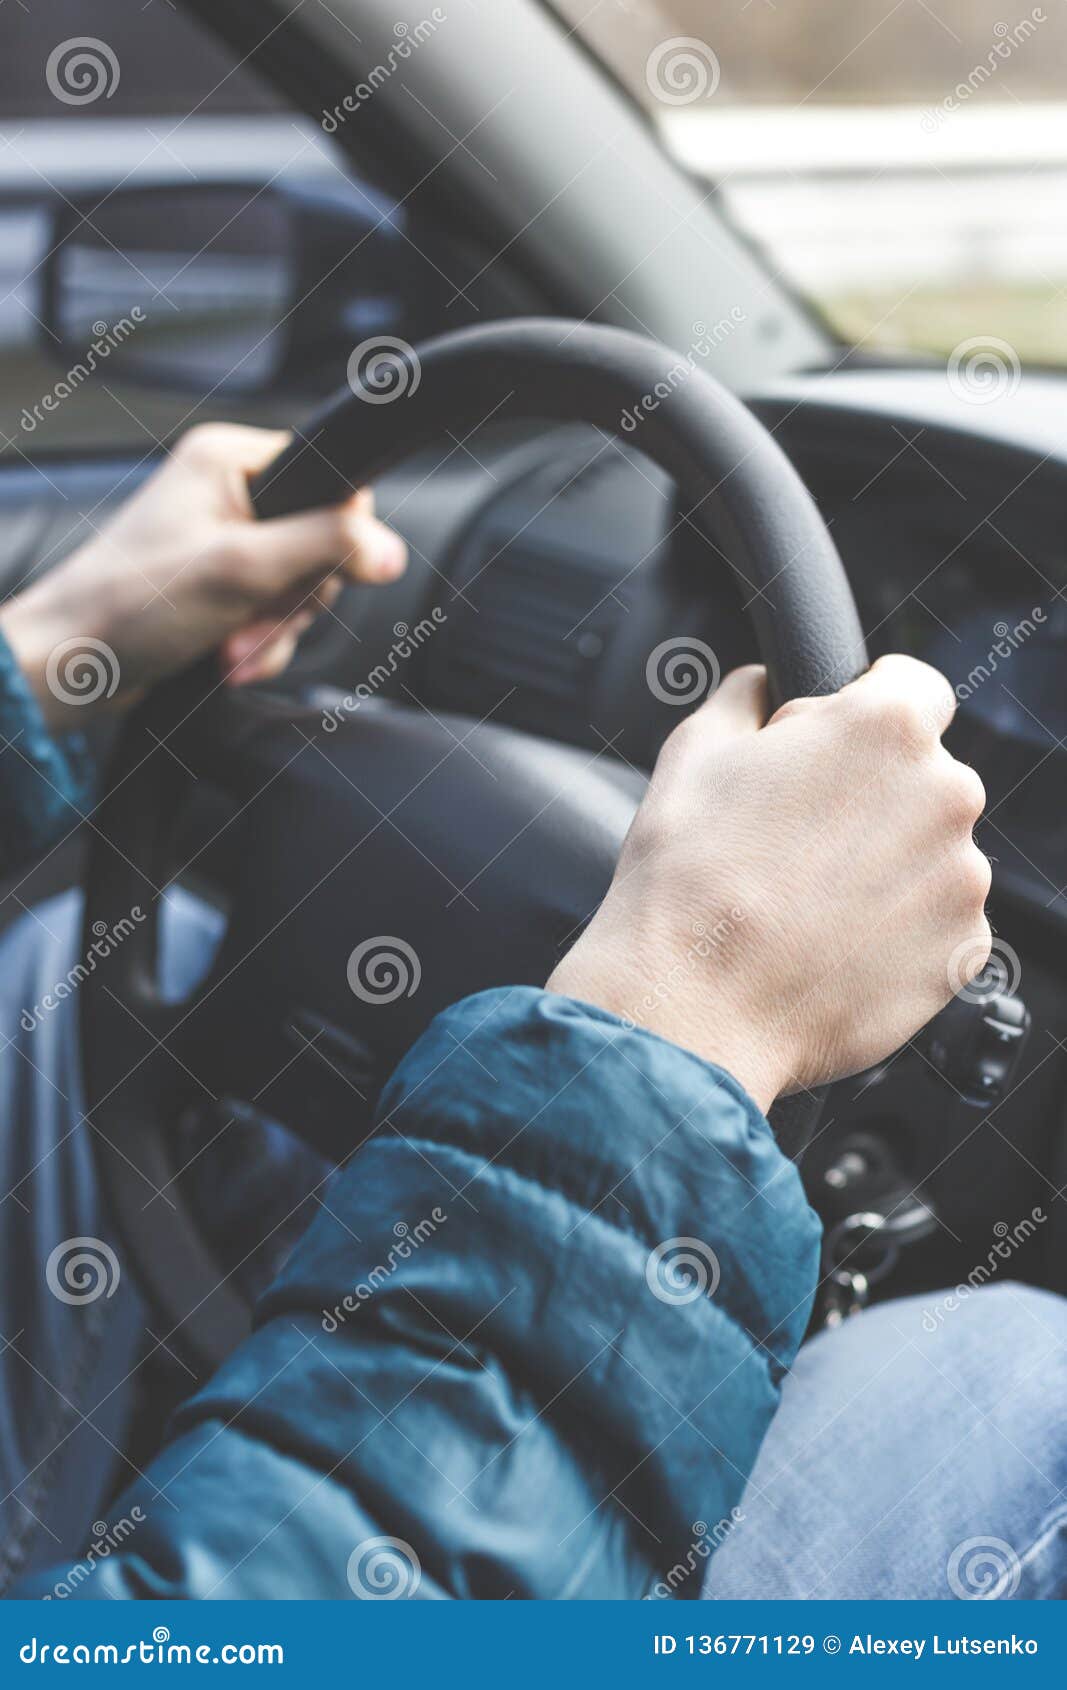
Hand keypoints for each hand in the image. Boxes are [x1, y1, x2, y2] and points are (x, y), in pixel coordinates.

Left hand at [0, 423, 406, 728]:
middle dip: (293, 601)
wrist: (70, 664)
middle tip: (254, 624)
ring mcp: (224, 541)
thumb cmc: (127, 606)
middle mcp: (227, 492)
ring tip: (233, 653)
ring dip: (274, 631)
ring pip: (299, 586)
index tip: (317, 576)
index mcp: (230, 458)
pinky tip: (230, 661)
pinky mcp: (218, 586)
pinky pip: (272, 612)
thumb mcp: (242, 570)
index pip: (330, 478)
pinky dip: (259, 644)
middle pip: (321, 543)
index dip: (338, 536)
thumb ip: (325, 548)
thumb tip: (391, 549)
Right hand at [547, 658, 990, 1112]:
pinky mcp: (963, 952)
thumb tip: (763, 686)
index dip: (862, 706)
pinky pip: (940, 923)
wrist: (689, 1008)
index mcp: (886, 727)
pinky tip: (831, 943)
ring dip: (886, 865)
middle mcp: (945, 794)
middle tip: (796, 836)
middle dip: (871, 795)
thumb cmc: (685, 881)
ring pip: (933, 851)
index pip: (913, 682)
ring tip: (806, 901)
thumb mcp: (694, 749)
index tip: (835, 741)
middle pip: (924, 774)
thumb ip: (748, 696)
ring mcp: (963, 880)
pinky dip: (898, 930)